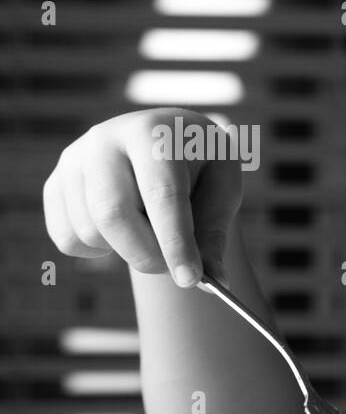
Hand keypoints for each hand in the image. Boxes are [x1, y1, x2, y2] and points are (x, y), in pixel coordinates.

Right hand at [43, 108, 243, 286]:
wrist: (163, 139)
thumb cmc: (199, 163)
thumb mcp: (222, 187)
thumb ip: (214, 231)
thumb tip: (212, 280)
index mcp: (152, 133)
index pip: (162, 194)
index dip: (176, 241)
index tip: (190, 279)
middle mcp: (104, 141)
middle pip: (113, 214)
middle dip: (147, 255)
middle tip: (175, 271)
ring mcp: (73, 161)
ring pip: (90, 231)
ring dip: (126, 252)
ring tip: (153, 233)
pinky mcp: (55, 184)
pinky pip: (67, 238)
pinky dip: (97, 250)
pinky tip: (123, 231)